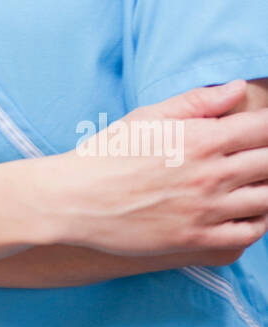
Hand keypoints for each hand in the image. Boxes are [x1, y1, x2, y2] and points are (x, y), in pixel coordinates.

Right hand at [42, 79, 267, 257]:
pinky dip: (260, 221)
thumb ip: (196, 102)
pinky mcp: (198, 239)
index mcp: (201, 138)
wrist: (76, 199)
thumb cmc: (108, 152)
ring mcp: (207, 209)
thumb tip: (238, 88)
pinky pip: (250, 233)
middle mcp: (211, 174)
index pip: (265, 128)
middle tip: (259, 155)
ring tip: (255, 180)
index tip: (263, 129)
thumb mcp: (148, 117)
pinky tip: (251, 210)